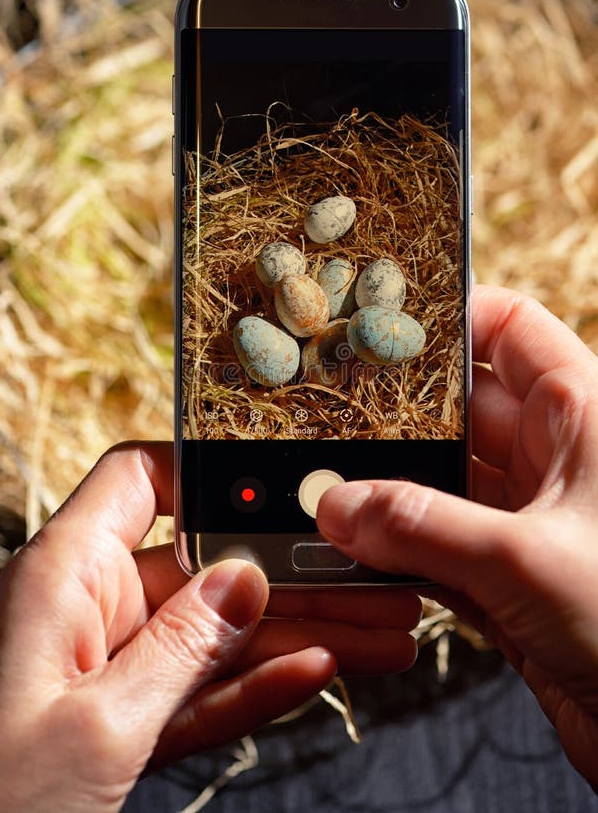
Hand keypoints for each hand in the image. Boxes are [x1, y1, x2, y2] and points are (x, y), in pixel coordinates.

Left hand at [0, 442, 419, 811]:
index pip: (140, 480)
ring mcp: (111, 663)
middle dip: (293, 575)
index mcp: (65, 575)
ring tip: (377, 634)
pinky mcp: (125, 717)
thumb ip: (179, 648)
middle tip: (370, 584)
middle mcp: (91, 606)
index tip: (281, 489)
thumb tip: (245, 579)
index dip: (208, 472)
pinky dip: (257, 684)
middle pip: (207, 563)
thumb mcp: (96, 727)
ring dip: (297, 635)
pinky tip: (316, 671)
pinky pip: (202, 688)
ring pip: (217, 632)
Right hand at [317, 283, 597, 790]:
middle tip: (324, 414)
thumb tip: (337, 505)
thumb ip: (422, 527)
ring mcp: (526, 518)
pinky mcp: (507, 576)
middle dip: (392, 416)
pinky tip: (352, 549)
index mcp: (579, 416)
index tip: (376, 325)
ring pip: (441, 480)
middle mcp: (551, 458)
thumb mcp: (527, 559)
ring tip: (322, 485)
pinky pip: (437, 543)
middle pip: (456, 408)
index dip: (446, 319)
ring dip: (386, 490)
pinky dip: (396, 547)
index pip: (510, 328)